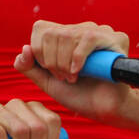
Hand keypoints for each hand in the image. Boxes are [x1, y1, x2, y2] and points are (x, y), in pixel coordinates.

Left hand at [14, 20, 131, 121]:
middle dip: (52, 61)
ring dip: (64, 63)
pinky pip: (87, 38)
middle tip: (63, 78)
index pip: (41, 28)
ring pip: (67, 35)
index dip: (39, 52)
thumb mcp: (47, 81)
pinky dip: (77, 58)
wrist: (104, 109)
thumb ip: (30, 66)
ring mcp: (99, 31)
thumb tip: (23, 49)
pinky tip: (79, 72)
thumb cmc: (79, 95)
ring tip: (73, 77)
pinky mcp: (114, 38)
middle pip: (51, 33)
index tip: (51, 72)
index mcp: (66, 35)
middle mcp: (81, 29)